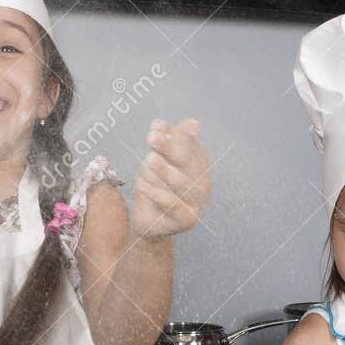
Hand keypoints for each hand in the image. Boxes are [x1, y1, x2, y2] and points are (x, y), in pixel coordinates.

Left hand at [131, 118, 209, 239]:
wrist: (149, 221)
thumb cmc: (155, 187)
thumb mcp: (157, 161)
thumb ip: (165, 143)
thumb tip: (169, 123)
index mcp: (198, 164)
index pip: (189, 145)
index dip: (174, 134)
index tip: (156, 126)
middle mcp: (202, 182)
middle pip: (187, 161)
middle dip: (169, 148)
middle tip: (151, 138)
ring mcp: (197, 202)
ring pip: (181, 183)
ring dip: (164, 170)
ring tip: (149, 160)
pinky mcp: (187, 219)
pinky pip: (173, 204)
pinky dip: (157, 194)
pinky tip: (142, 185)